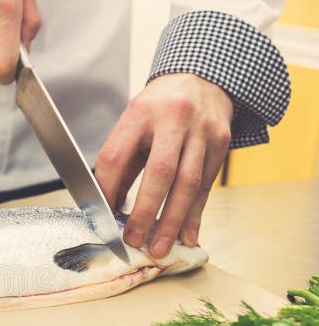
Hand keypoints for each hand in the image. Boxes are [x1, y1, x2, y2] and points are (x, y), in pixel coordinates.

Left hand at [95, 73, 233, 257]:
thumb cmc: (158, 108)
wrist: (201, 77)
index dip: (107, 189)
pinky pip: (207, 185)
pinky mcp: (221, 143)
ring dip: (173, 220)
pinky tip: (188, 236)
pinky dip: (195, 214)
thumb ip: (120, 162)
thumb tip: (109, 205)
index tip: (103, 215)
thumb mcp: (132, 123)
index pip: (116, 156)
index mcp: (139, 113)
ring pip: (189, 183)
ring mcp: (202, 131)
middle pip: (160, 172)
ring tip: (160, 247)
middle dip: (146, 211)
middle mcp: (173, 119)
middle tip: (133, 240)